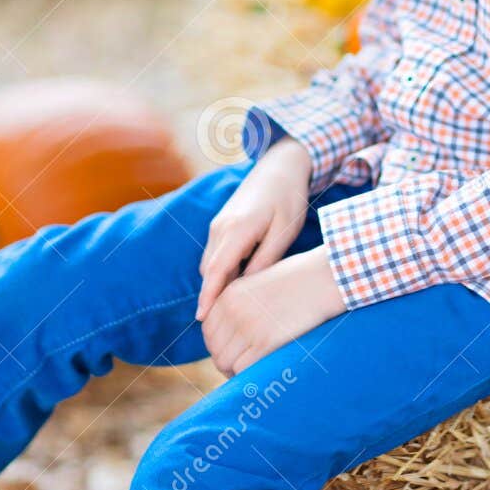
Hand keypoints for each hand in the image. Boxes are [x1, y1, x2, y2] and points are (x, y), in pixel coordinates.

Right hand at [197, 136, 310, 320]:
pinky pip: (217, 253)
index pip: (215, 271)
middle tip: (225, 322)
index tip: (201, 319)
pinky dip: (223, 269)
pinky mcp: (222, 223)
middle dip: (213, 295)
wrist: (280, 166)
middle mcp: (221, 228)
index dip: (208, 297)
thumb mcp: (284, 233)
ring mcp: (218, 224)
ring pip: (212, 263)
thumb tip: (248, 289)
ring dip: (219, 282)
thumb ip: (265, 261)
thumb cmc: (288, 199)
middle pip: (210, 271)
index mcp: (237, 230)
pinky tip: (241, 280)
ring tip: (235, 306)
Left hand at [198, 246, 344, 376]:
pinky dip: (247, 376)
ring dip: (234, 371)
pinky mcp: (266, 342)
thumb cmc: (302, 278)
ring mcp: (248, 326)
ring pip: (224, 361)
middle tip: (242, 366)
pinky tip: (259, 374)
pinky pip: (242, 369)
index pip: (208, 329)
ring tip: (251, 372)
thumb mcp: (262, 280)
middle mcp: (234, 310)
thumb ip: (242, 300)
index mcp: (231, 293)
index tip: (232, 352)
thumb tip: (234, 329)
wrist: (326, 278)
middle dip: (225, 360)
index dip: (218, 345)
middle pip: (214, 348)